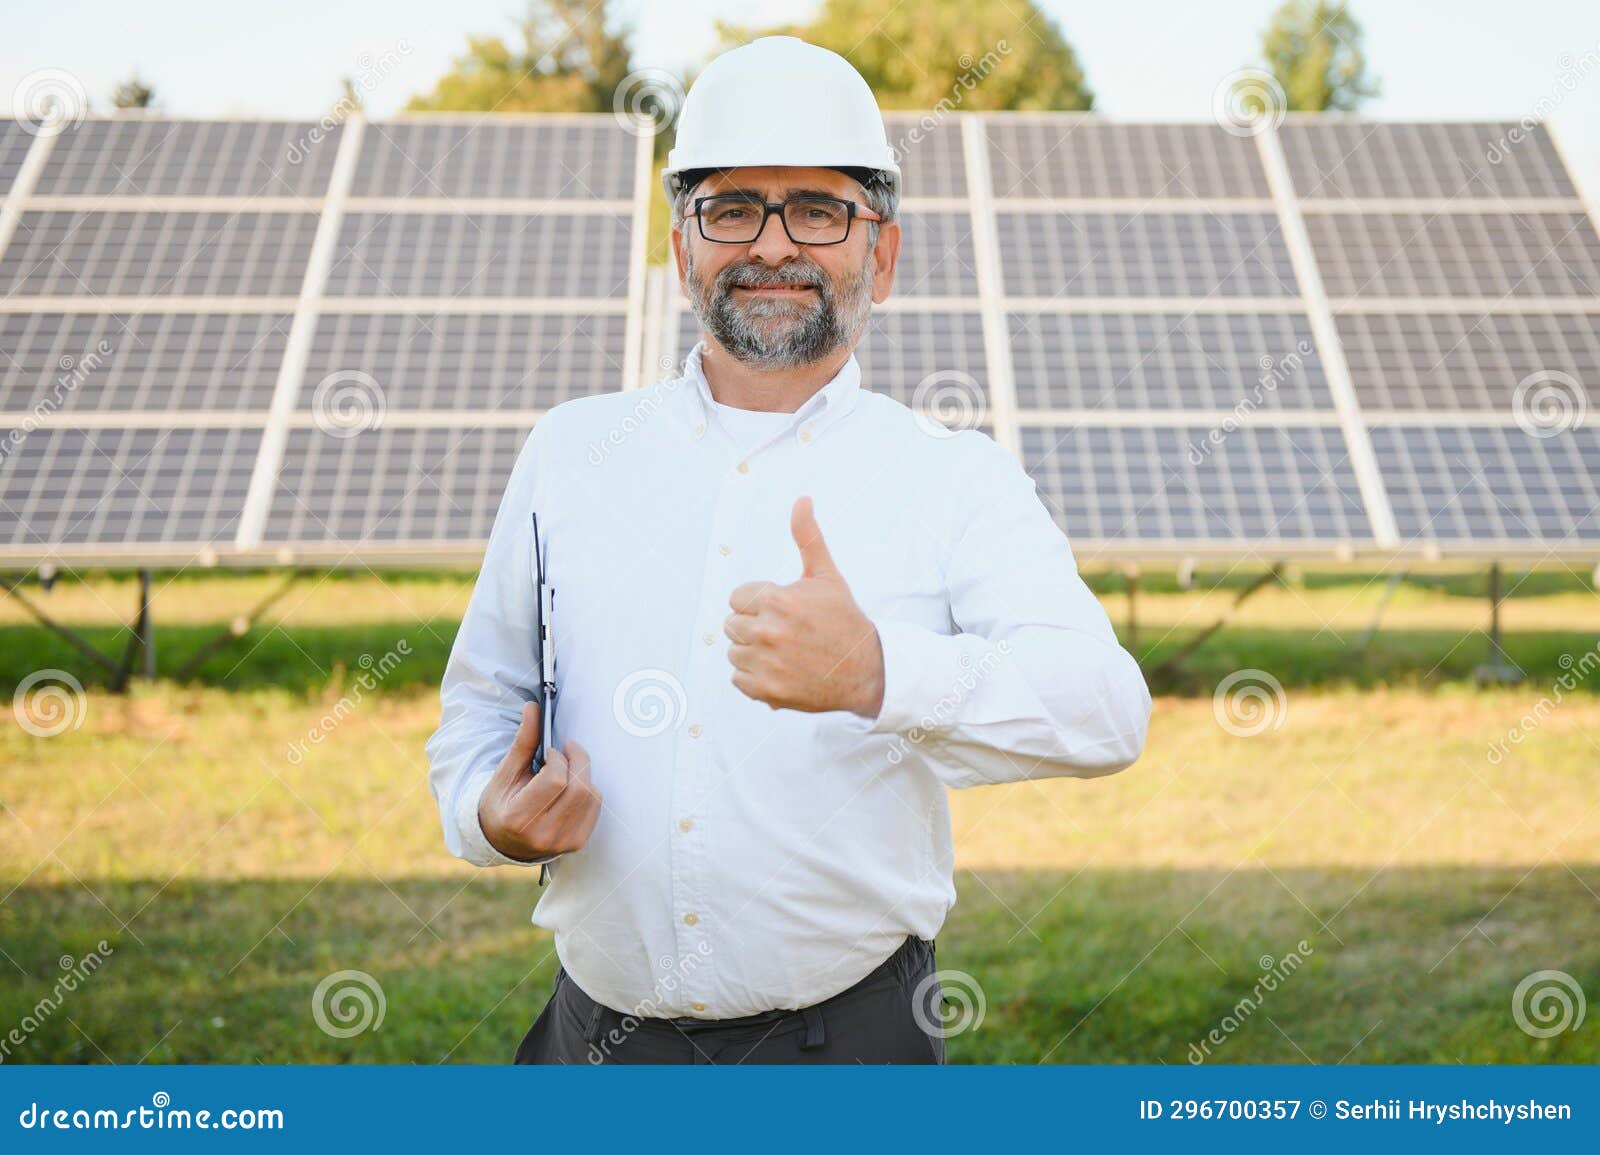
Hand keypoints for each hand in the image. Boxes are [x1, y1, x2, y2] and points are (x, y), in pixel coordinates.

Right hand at [477, 700, 601, 862]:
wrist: (501, 840)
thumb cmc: (502, 803)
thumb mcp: (505, 773)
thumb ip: (523, 741)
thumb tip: (533, 708)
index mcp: (519, 818)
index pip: (555, 779)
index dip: (558, 758)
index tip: (550, 752)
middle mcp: (542, 835)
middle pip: (579, 788)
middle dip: (578, 761)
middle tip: (567, 751)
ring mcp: (562, 842)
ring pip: (591, 796)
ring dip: (584, 775)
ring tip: (566, 771)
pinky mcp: (576, 843)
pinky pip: (596, 807)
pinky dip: (589, 790)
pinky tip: (572, 787)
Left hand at [725, 496, 885, 716]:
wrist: (866, 670)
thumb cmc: (843, 620)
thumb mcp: (826, 576)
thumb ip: (807, 537)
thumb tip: (802, 499)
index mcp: (778, 600)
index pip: (737, 598)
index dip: (758, 603)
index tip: (782, 611)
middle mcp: (769, 632)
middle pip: (731, 625)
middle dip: (754, 626)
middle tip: (785, 633)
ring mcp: (766, 664)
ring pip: (734, 652)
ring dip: (753, 653)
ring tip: (784, 653)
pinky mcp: (766, 691)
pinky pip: (738, 679)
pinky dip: (755, 678)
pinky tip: (781, 671)